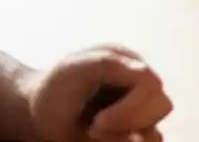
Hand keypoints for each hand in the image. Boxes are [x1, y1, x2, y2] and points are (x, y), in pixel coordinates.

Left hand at [27, 45, 171, 141]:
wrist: (37, 113)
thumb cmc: (54, 88)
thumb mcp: (75, 68)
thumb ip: (109, 63)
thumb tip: (145, 72)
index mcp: (128, 63)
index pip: (150, 85)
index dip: (130, 109)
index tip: (97, 123)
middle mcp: (139, 85)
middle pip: (162, 105)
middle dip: (129, 122)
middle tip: (95, 129)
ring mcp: (139, 110)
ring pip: (156, 130)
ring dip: (128, 136)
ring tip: (97, 134)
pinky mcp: (134, 131)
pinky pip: (150, 141)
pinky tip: (104, 139)